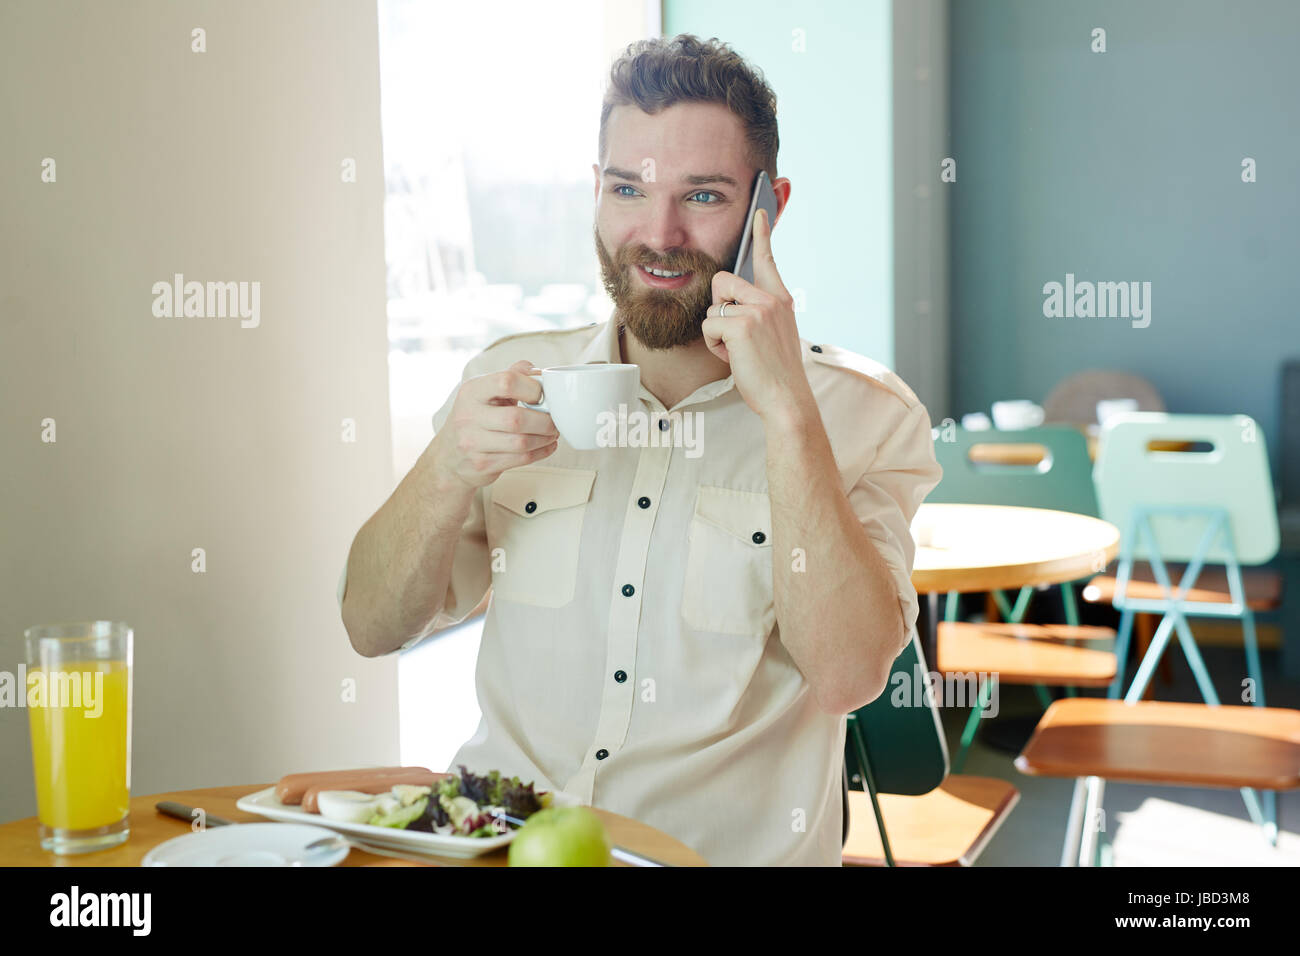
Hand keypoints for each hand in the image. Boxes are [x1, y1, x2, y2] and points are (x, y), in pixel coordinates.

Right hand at [430, 360, 559, 488]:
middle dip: (544, 420)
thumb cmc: (475, 419)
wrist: (448, 457)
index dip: (532, 387)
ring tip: (552, 433)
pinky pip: (521, 459)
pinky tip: (547, 445)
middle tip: (555, 420)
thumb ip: (511, 375)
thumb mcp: (485, 392)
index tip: (542, 395)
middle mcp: (469, 416)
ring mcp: (473, 443)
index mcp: (472, 391)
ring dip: (545, 438)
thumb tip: (538, 370)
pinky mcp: (482, 465)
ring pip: (521, 442)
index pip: (506, 381)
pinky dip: (541, 452)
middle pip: (516, 418)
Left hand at [701, 209, 814, 423]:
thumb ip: (759, 313)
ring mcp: (757, 310)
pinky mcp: (741, 324)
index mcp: (780, 300)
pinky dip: (714, 346)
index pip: (767, 260)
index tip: (759, 210)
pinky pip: (709, 326)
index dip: (762, 234)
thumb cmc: (775, 374)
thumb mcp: (774, 335)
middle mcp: (771, 299)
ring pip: (713, 308)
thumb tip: (728, 302)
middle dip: (717, 307)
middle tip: (733, 335)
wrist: (787, 399)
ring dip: (717, 333)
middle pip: (722, 281)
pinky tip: (734, 357)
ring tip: (739, 352)